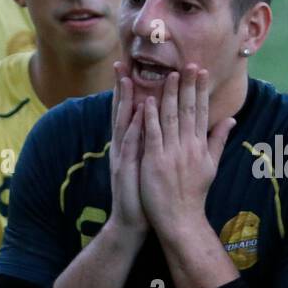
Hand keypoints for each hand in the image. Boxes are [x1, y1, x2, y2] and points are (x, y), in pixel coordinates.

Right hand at [108, 61, 147, 235]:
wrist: (132, 223)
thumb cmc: (146, 196)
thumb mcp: (153, 167)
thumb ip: (157, 147)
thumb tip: (165, 130)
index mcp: (133, 146)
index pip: (133, 114)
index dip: (134, 92)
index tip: (135, 70)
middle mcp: (124, 148)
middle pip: (122, 113)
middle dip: (122, 89)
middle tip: (121, 65)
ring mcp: (122, 158)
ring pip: (123, 124)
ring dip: (125, 103)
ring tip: (127, 80)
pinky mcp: (124, 170)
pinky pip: (130, 146)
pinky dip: (132, 128)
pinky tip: (135, 114)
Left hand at [138, 66, 235, 240]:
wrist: (181, 218)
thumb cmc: (194, 193)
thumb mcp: (211, 165)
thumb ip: (219, 140)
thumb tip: (231, 119)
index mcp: (200, 145)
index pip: (201, 112)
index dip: (201, 90)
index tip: (202, 71)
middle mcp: (188, 146)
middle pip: (188, 110)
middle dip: (188, 86)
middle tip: (188, 64)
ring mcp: (172, 153)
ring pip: (170, 118)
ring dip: (169, 95)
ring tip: (168, 75)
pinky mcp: (155, 161)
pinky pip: (152, 135)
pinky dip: (150, 118)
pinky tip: (148, 101)